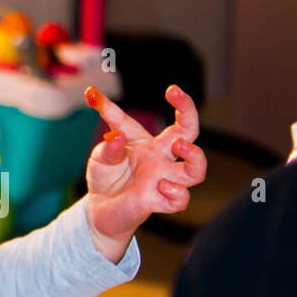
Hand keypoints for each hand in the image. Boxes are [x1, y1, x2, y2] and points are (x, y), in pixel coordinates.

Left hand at [82, 85, 207, 259]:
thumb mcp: (100, 155)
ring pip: (196, 170)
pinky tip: (161, 186)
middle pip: (190, 134)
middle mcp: (163, 159)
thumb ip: (107, 145)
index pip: (167, 121)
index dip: (174, 104)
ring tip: (178, 146)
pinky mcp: (160, 201)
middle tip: (179, 101)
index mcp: (151, 144)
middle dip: (189, 114)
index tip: (172, 88)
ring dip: (194, 156)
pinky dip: (175, 191)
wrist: (100, 208)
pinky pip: (181, 198)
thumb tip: (115, 136)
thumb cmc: (106, 176)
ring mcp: (164, 180)